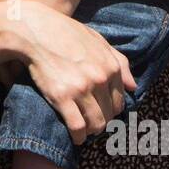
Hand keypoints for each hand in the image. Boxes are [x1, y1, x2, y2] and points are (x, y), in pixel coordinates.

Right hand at [7, 1, 135, 142]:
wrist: (35, 31)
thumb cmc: (65, 33)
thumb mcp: (97, 40)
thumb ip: (119, 61)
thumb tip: (134, 87)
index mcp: (110, 66)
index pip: (119, 101)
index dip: (110, 109)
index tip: (101, 111)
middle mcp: (100, 79)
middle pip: (109, 114)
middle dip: (101, 121)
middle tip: (91, 122)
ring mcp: (81, 89)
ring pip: (96, 123)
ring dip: (91, 131)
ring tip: (84, 131)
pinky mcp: (62, 97)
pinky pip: (77, 126)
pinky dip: (78, 137)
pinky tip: (76, 137)